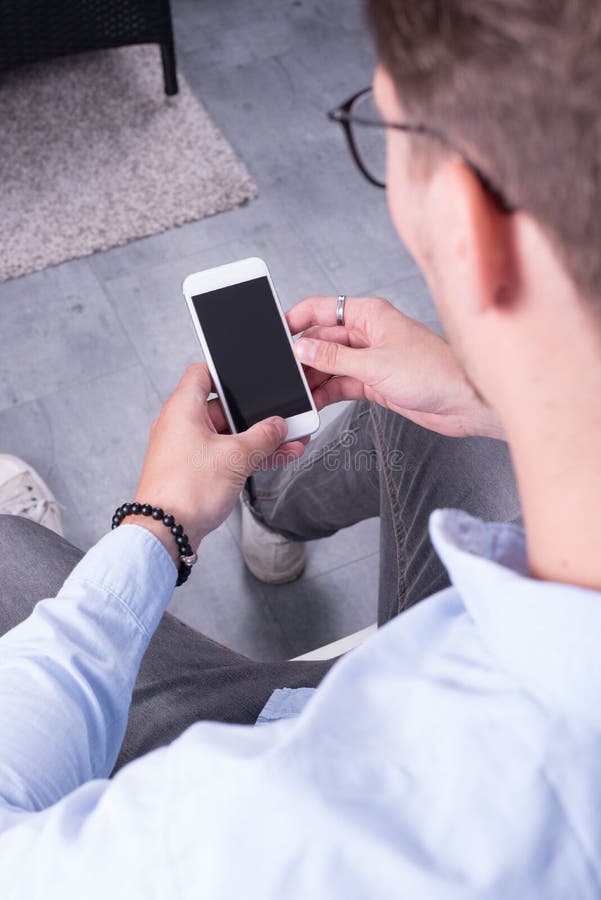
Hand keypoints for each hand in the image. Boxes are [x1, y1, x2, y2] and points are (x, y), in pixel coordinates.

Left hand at [128, 364, 306, 561]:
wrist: (166, 531)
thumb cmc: (187, 490)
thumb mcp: (237, 457)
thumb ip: (263, 437)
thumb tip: (278, 426)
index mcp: (182, 408)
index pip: (202, 373)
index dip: (227, 371)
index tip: (250, 376)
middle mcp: (180, 425)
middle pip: (222, 407)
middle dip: (254, 414)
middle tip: (280, 415)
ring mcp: (186, 449)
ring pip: (227, 435)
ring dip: (256, 438)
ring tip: (288, 439)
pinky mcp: (192, 471)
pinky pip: (224, 455)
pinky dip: (246, 456)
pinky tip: (275, 458)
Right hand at [289, 295, 503, 439]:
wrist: (466, 403)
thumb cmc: (435, 373)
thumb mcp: (375, 365)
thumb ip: (334, 357)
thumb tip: (302, 348)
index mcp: (369, 315)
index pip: (321, 309)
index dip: (295, 320)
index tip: (274, 334)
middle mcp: (368, 334)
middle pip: (322, 339)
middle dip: (301, 356)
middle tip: (283, 375)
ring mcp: (371, 359)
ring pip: (330, 365)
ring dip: (313, 379)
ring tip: (296, 394)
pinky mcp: (375, 382)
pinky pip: (342, 384)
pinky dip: (328, 393)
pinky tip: (315, 403)